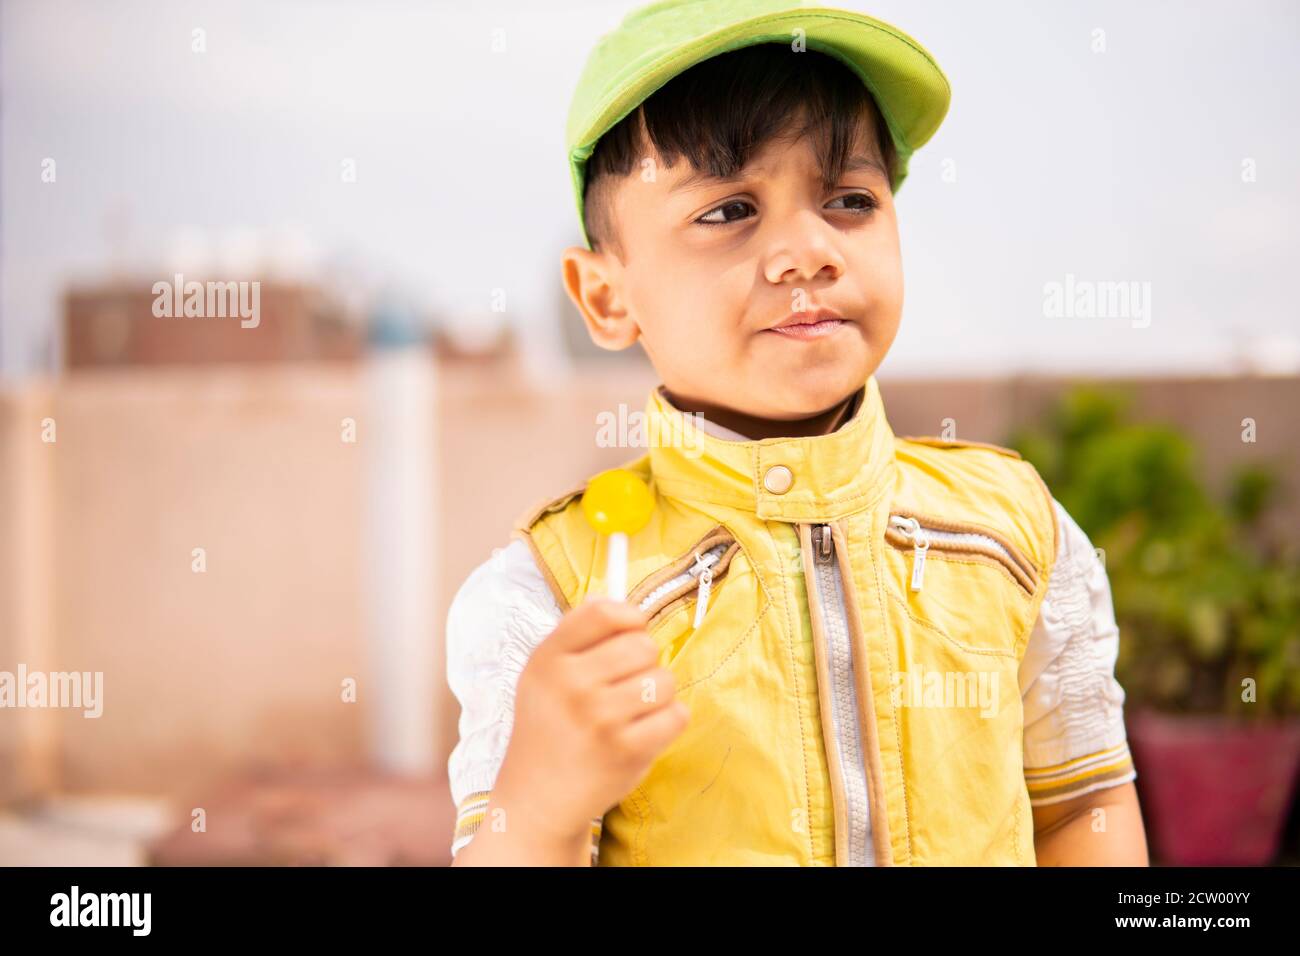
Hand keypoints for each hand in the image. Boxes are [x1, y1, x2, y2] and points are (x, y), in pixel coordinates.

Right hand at [493, 598, 689, 842]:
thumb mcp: (542, 676)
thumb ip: (576, 636)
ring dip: (658, 695)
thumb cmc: (548, 729)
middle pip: (643, 645)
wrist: (536, 799)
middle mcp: (572, 684)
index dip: (628, 617)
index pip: (602, 611)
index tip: (630, 631)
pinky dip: (667, 723)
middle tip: (627, 683)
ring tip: (633, 711)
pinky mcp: (627, 752)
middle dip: (645, 661)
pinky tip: (643, 733)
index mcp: (549, 659)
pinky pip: (676, 715)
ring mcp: (600, 719)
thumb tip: (615, 594)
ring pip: (665, 680)